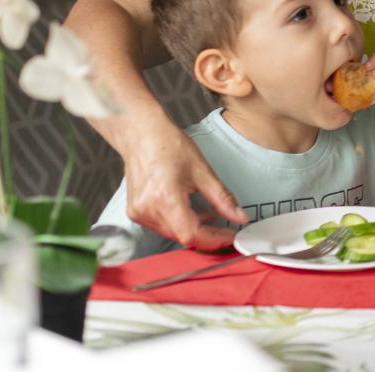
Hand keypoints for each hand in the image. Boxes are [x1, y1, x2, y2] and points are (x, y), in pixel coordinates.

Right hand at [122, 123, 246, 249]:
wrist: (141, 134)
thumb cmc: (168, 146)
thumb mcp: (203, 171)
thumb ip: (222, 198)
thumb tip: (240, 217)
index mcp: (165, 199)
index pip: (191, 234)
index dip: (214, 239)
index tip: (231, 235)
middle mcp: (147, 210)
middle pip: (182, 236)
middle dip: (207, 234)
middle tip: (226, 225)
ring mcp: (138, 213)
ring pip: (172, 233)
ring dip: (193, 228)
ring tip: (209, 212)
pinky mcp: (135, 212)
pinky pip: (161, 225)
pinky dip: (179, 222)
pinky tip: (190, 209)